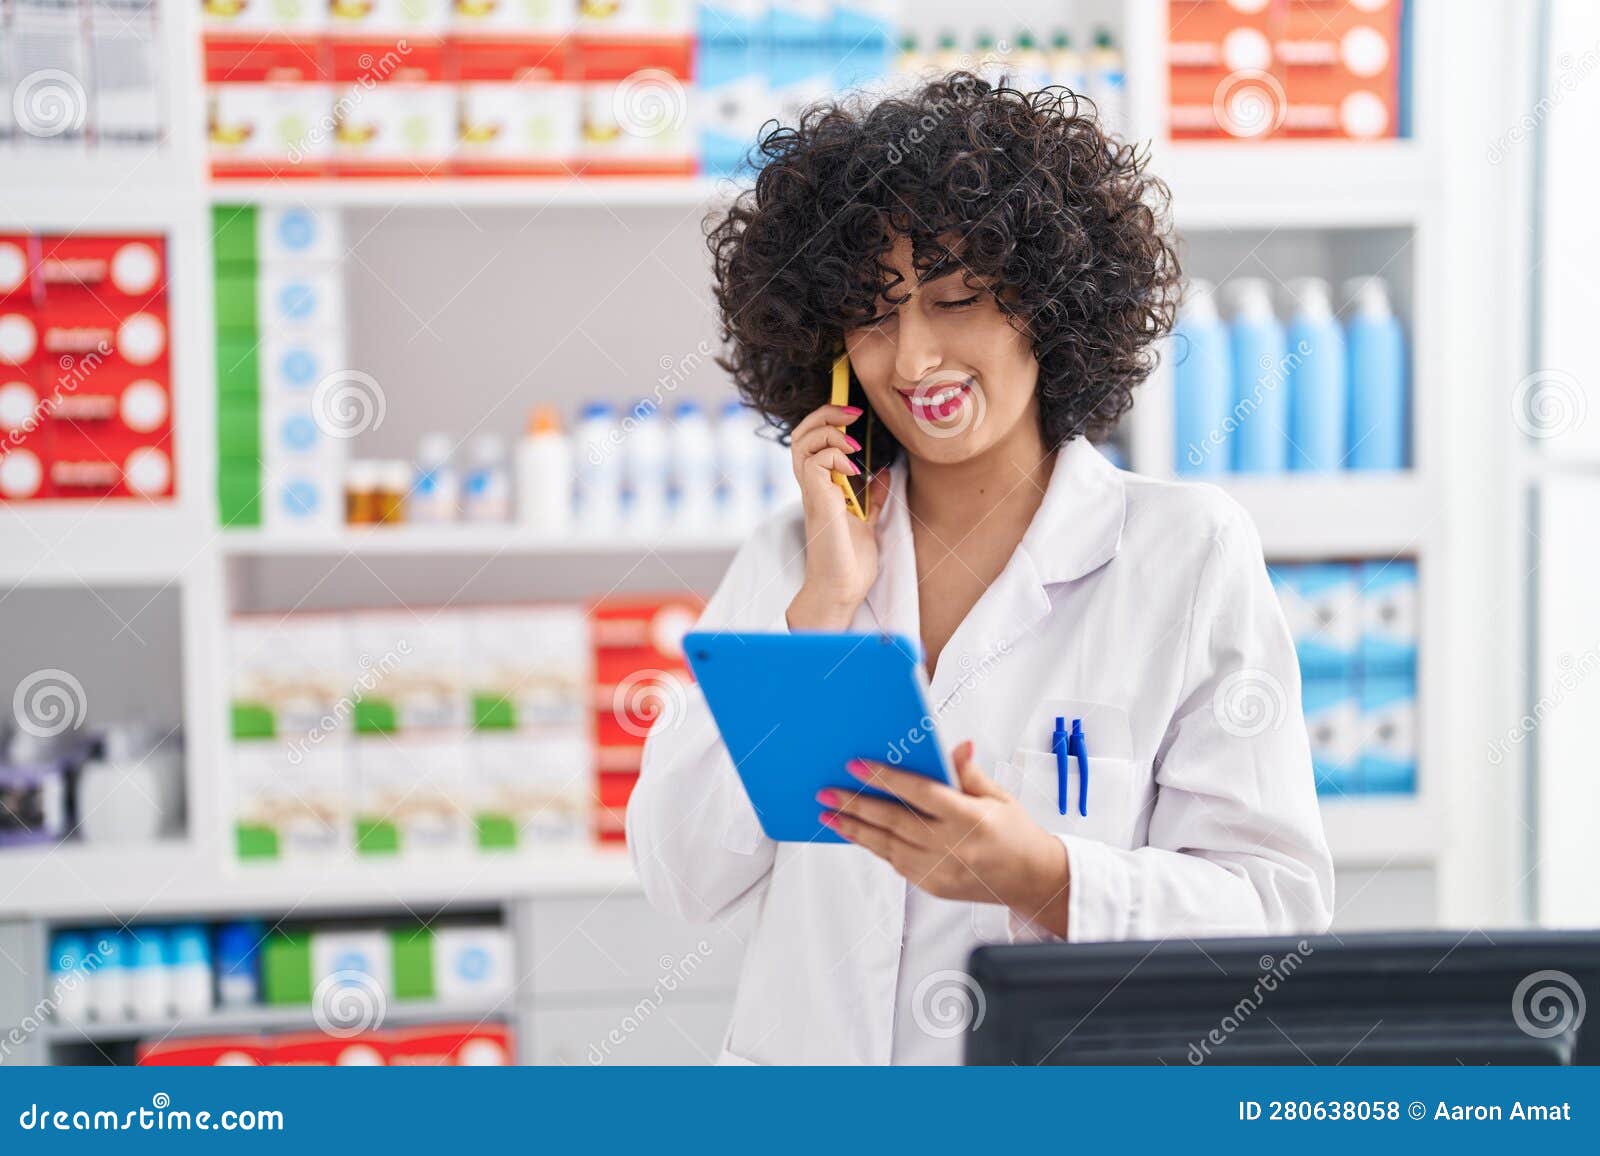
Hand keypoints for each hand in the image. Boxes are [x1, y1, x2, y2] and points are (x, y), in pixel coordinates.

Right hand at [784, 403, 892, 631]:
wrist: (843, 588)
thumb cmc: (850, 560)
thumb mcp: (868, 520)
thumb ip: (873, 495)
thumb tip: (886, 471)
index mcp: (821, 486)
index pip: (811, 439)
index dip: (827, 419)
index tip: (855, 414)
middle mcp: (812, 485)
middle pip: (801, 433)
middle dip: (825, 414)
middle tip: (852, 414)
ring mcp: (812, 493)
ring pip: (803, 442)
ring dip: (830, 433)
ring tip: (853, 444)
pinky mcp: (818, 501)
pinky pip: (814, 462)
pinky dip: (834, 456)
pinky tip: (853, 469)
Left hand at [818, 741, 1071, 936]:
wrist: (1031, 880)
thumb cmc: (1016, 834)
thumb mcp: (999, 796)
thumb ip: (969, 774)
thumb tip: (955, 746)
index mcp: (969, 818)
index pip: (918, 793)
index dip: (884, 778)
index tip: (856, 765)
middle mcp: (951, 846)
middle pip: (894, 821)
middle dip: (855, 804)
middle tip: (827, 791)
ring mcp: (938, 870)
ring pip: (887, 845)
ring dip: (855, 828)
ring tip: (829, 814)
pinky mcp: (931, 886)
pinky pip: (895, 862)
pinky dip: (873, 846)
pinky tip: (856, 833)